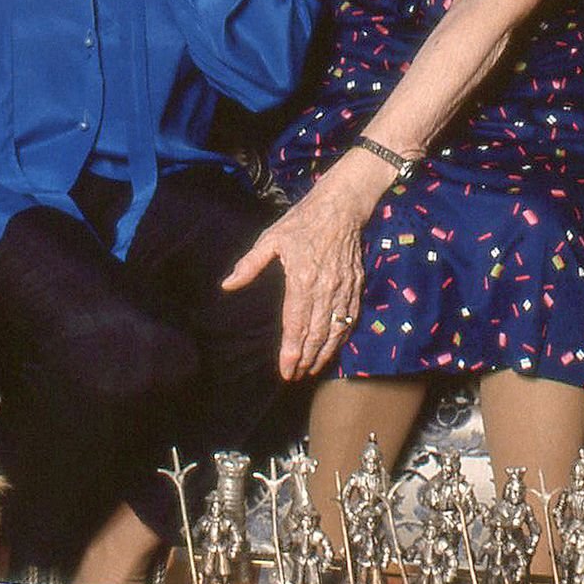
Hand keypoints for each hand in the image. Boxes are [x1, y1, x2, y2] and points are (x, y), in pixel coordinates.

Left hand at [222, 178, 366, 380]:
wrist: (341, 207)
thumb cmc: (302, 222)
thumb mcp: (271, 239)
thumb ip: (250, 264)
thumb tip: (228, 284)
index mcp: (302, 279)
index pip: (296, 324)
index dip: (291, 350)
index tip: (285, 369)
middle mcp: (325, 289)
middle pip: (316, 333)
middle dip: (306, 358)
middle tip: (295, 375)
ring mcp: (343, 288)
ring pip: (335, 330)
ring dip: (324, 353)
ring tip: (312, 369)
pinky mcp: (356, 286)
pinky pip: (350, 318)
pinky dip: (341, 337)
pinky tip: (333, 347)